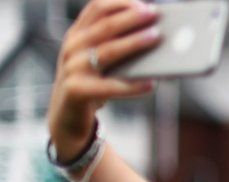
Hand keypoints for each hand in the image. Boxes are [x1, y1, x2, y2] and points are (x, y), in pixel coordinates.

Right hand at [47, 0, 161, 160]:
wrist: (67, 118)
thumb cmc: (93, 85)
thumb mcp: (101, 61)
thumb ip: (119, 46)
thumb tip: (157, 37)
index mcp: (78, 34)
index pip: (97, 8)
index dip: (121, 3)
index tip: (144, 4)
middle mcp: (72, 47)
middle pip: (104, 26)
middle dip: (131, 18)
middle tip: (154, 14)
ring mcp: (72, 68)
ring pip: (108, 51)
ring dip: (134, 43)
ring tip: (156, 38)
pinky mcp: (77, 91)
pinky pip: (110, 86)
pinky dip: (132, 86)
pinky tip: (151, 84)